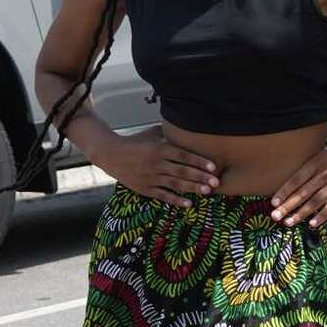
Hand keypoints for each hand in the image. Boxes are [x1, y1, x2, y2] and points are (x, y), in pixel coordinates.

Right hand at [96, 130, 217, 206]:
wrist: (109, 154)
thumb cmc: (135, 142)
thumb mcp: (151, 134)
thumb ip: (169, 132)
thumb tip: (187, 123)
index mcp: (159, 149)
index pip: (182, 155)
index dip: (198, 161)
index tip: (213, 167)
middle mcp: (156, 164)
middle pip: (181, 171)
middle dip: (200, 177)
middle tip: (216, 183)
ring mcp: (150, 177)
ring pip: (174, 184)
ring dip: (192, 188)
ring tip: (207, 192)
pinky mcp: (144, 188)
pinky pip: (162, 195)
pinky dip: (175, 200)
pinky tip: (188, 204)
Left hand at [272, 129, 326, 227]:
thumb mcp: (325, 153)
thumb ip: (313, 168)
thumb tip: (297, 183)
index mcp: (317, 162)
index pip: (296, 179)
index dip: (284, 191)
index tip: (273, 203)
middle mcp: (324, 173)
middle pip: (302, 192)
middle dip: (287, 206)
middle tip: (275, 217)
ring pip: (315, 201)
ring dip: (301, 213)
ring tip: (289, 222)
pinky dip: (323, 215)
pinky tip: (312, 224)